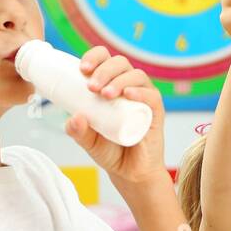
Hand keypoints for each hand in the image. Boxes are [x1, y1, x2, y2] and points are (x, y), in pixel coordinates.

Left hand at [66, 46, 165, 186]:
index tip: (82, 69)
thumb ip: (77, 131)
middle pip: (120, 63)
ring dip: (119, 80)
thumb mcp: (87, 141)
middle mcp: (129, 87)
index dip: (94, 57)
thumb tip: (74, 117)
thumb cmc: (110, 151)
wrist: (130, 173)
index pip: (105, 59)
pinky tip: (128, 94)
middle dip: (104, 70)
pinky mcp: (156, 113)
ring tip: (105, 94)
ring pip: (136, 76)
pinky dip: (140, 92)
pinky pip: (152, 96)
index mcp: (111, 85)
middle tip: (91, 87)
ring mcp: (144, 98)